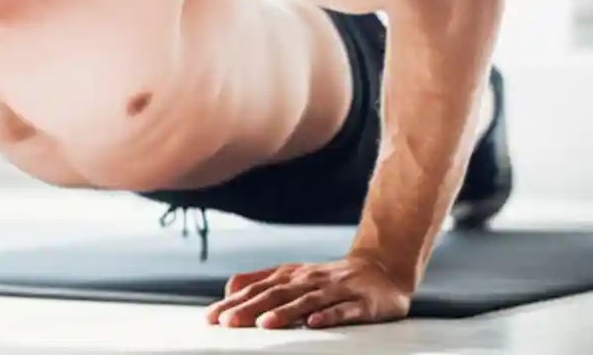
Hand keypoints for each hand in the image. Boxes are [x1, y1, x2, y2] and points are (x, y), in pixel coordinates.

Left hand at [204, 255, 411, 328]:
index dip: (234, 303)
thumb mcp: (292, 276)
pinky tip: (313, 324)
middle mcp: (309, 280)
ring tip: (264, 324)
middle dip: (250, 309)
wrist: (380, 269)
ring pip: (306, 301)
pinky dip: (327, 316)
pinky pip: (343, 310)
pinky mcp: (361, 302)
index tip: (213, 318)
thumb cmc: (329, 278)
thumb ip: (261, 281)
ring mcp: (335, 290)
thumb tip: (228, 289)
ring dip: (285, 313)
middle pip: (276, 294)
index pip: (257, 289)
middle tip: (228, 322)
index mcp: (291, 276)